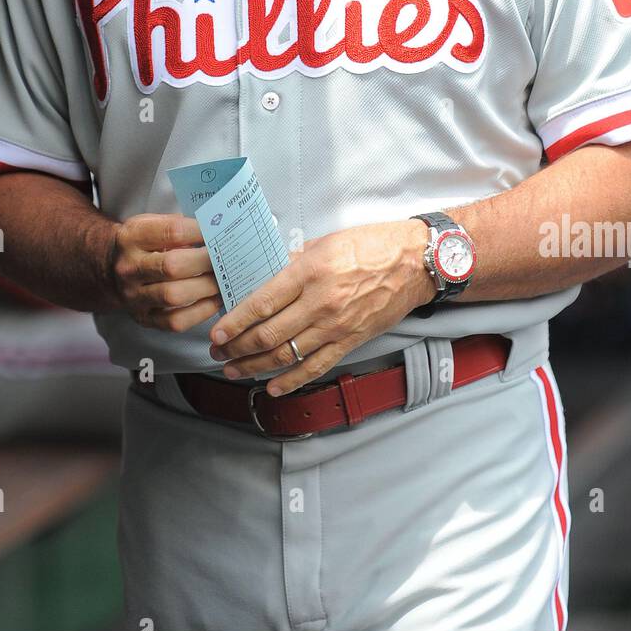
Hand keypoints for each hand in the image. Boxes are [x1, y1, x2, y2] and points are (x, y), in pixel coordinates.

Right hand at [110, 213, 221, 330]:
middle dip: (206, 262)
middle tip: (227, 259)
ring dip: (206, 289)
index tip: (219, 230)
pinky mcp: (142, 317)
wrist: (108, 267)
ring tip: (224, 281)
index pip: (171, 232)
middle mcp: (129, 267)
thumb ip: (178, 225)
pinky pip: (174, 322)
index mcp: (132, 237)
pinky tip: (214, 301)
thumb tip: (217, 228)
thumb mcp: (151, 223)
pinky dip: (200, 313)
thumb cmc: (141, 242)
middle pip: (172, 266)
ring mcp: (133, 296)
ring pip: (173, 296)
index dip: (200, 232)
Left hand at [207, 219, 433, 395]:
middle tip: (218, 352)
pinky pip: (316, 367)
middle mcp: (321, 302)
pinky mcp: (350, 341)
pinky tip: (272, 387)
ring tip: (234, 369)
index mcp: (310, 272)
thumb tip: (263, 276)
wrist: (414, 263)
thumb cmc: (370, 245)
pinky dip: (291, 380)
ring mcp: (336, 326)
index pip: (263, 302)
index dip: (235, 321)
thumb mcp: (325, 243)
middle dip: (237, 347)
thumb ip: (292, 262)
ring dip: (255, 366)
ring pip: (287, 354)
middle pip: (269, 333)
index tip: (216, 332)